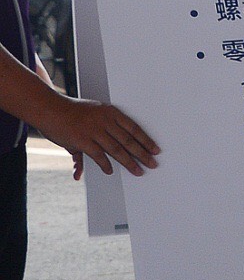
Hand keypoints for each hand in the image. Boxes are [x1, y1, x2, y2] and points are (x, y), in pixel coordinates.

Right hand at [36, 93, 159, 180]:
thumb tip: (106, 143)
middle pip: (129, 141)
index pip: (134, 128)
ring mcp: (95, 131)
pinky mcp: (83, 141)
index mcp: (112, 113)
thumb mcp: (91, 116)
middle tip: (152, 163)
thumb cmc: (71, 111)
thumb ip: (99, 134)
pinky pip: (99, 155)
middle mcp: (106, 121)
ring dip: (129, 162)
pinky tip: (111, 171)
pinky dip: (105, 165)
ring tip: (138, 171)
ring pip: (117, 150)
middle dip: (143, 154)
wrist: (50, 108)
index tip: (156, 149)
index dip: (146, 140)